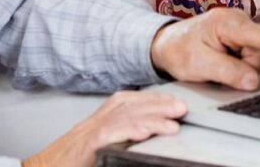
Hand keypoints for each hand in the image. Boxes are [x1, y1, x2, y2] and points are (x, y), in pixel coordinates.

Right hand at [22, 90, 185, 166]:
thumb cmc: (77, 158)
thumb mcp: (106, 140)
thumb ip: (125, 132)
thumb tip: (152, 128)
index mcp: (106, 115)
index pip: (134, 101)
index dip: (156, 101)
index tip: (177, 104)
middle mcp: (100, 117)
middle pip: (133, 105)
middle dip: (158, 106)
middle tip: (181, 108)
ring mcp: (93, 129)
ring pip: (125, 117)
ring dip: (150, 118)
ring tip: (171, 124)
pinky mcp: (89, 143)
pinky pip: (110, 134)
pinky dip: (127, 131)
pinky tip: (144, 133)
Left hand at [150, 8, 259, 90]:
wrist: (170, 45)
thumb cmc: (180, 50)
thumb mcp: (199, 64)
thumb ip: (227, 72)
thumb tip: (253, 80)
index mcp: (225, 22)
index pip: (253, 34)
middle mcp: (238, 21)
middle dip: (247, 68)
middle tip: (222, 68)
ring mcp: (243, 30)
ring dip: (244, 68)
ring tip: (221, 62)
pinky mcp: (245, 39)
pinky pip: (255, 59)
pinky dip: (242, 65)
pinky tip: (227, 62)